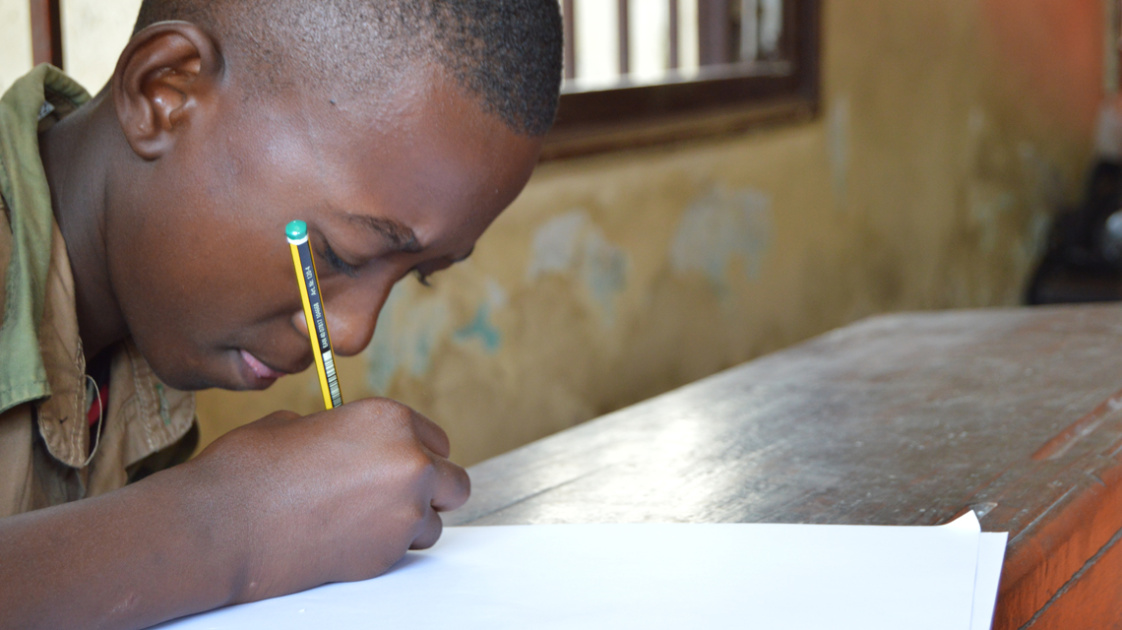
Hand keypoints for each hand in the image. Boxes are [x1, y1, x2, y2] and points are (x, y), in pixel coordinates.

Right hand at [185, 397, 469, 601]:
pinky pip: (407, 551)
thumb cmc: (250, 470)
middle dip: (430, 489)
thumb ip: (345, 432)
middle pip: (453, 482)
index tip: (400, 463)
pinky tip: (349, 538)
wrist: (222, 526)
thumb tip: (353, 443)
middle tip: (395, 495)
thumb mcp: (300, 423)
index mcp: (390, 419)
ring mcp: (404, 512)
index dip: (416, 452)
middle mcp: (409, 462)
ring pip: (434, 522)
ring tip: (362, 519)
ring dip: (409, 522)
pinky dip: (388, 547)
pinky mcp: (388, 554)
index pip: (436, 440)